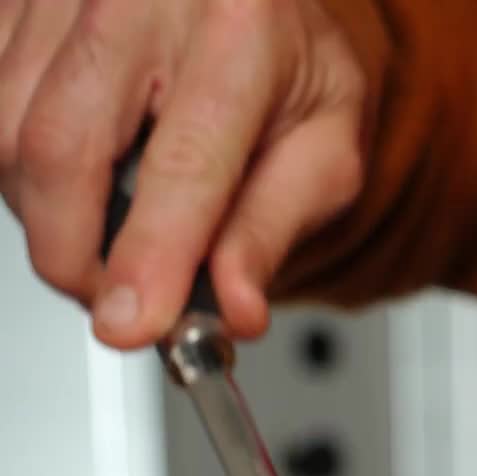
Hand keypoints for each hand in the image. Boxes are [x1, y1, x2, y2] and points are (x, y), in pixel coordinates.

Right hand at [0, 0, 384, 345]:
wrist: (255, 6)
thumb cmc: (287, 68)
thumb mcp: (325, 152)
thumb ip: (272, 232)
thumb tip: (234, 308)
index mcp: (238, 25)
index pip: (181, 165)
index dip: (149, 258)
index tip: (131, 324)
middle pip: (61, 151)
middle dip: (75, 257)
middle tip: (117, 299)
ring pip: (10, 140)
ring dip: (47, 216)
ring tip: (108, 227)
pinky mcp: (16, 3)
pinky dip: (24, 171)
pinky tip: (77, 173)